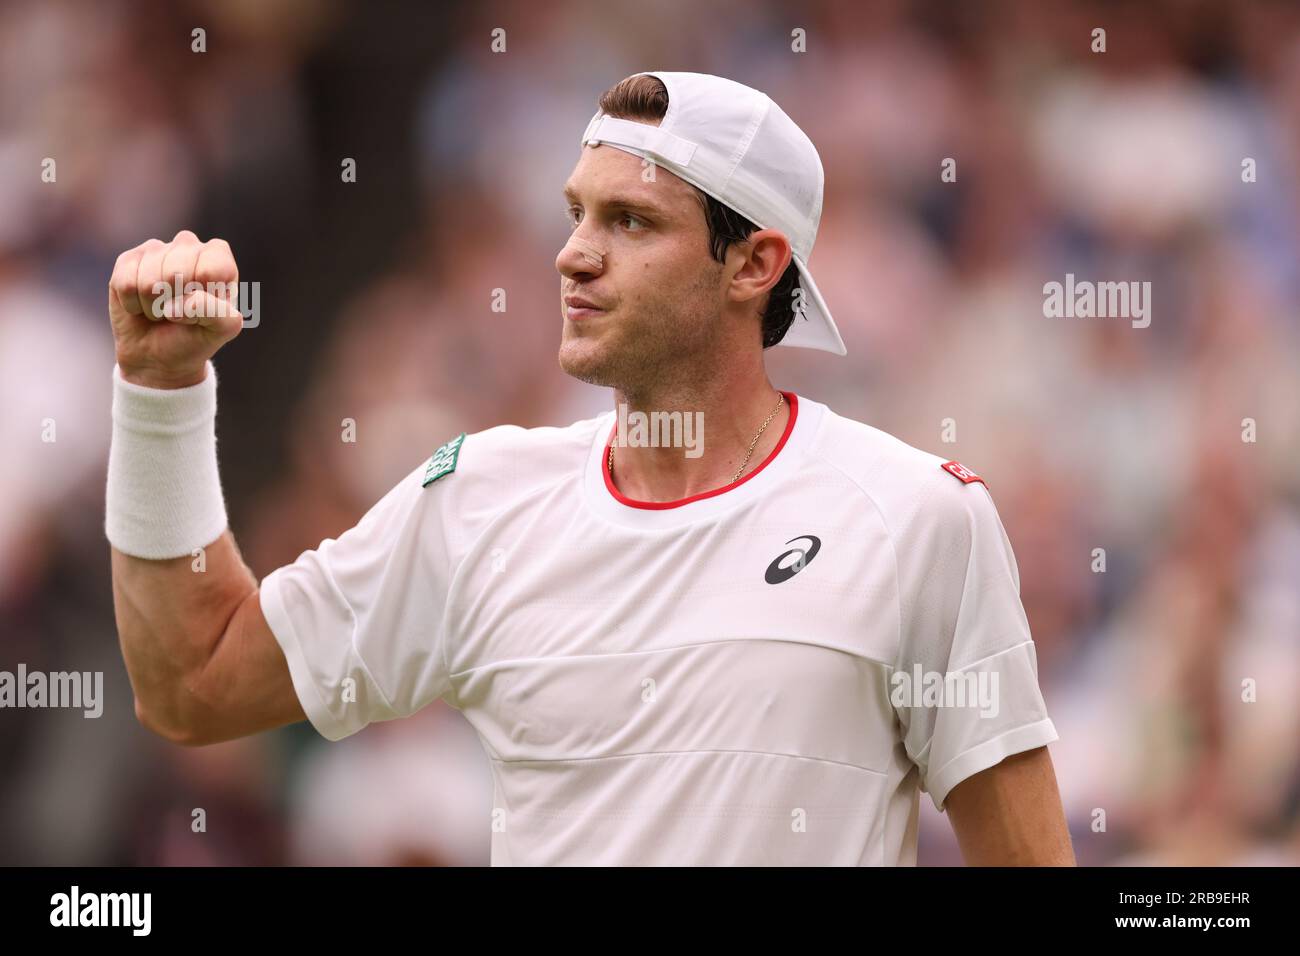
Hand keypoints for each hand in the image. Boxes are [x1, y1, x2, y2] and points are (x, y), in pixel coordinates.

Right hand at [108, 230, 243, 388]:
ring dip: (154, 307)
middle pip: (178, 272)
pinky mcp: (127, 259)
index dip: (204, 296)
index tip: (204, 309)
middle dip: (176, 303)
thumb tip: (183, 301)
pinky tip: (141, 305)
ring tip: (161, 310)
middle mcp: (188, 246)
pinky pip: (125, 283)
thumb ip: (218, 313)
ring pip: (150, 280)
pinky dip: (133, 305)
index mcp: (218, 260)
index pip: (213, 268)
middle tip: (179, 312)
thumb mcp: (221, 330)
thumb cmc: (195, 337)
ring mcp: (156, 249)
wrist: (157, 354)